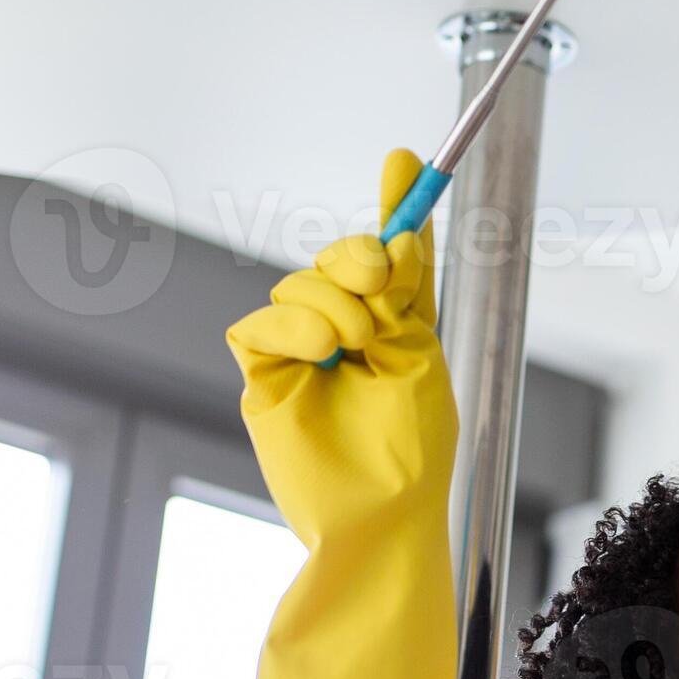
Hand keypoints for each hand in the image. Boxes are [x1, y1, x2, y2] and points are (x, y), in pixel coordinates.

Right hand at [226, 149, 460, 678]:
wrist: (381, 519)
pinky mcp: (263, 379)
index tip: (406, 159)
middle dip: (359, 256)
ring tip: (357, 346)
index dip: (397, 205)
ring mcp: (300, 356)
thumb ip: (404, 289)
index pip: (389, 254)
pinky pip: (259, 324)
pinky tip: (322, 351)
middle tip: (378, 282)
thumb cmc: (411, 455)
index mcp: (394, 328)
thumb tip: (402, 222)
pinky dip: (293, 323)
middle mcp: (346, 334)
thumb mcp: (419, 355)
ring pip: (298, 285)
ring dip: (332, 301)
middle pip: (338, 258)